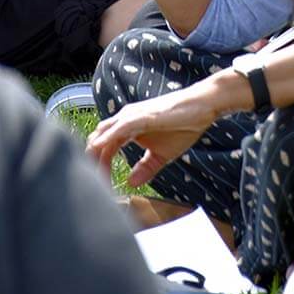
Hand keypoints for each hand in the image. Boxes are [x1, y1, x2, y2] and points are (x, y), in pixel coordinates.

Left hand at [86, 81, 218, 188]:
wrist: (202, 107)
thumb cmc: (183, 126)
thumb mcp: (161, 155)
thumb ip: (145, 168)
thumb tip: (131, 183)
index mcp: (126, 127)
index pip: (103, 148)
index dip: (99, 167)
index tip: (103, 186)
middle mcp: (124, 119)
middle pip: (97, 141)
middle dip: (92, 163)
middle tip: (96, 186)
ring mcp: (131, 115)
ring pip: (102, 134)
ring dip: (95, 155)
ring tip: (93, 175)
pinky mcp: (141, 115)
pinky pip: (118, 128)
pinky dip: (106, 139)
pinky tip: (98, 151)